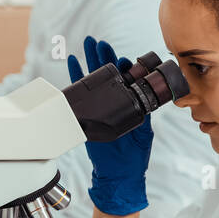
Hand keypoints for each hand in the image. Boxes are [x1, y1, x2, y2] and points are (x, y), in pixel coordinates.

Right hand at [67, 35, 152, 214]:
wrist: (118, 174)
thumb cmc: (133, 156)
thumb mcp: (143, 132)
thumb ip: (143, 115)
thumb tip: (144, 97)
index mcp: (129, 105)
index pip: (125, 81)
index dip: (124, 68)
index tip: (124, 59)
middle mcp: (113, 104)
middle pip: (108, 75)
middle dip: (104, 57)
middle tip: (100, 42)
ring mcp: (99, 109)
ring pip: (94, 80)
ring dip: (90, 61)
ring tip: (89, 44)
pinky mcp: (86, 116)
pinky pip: (79, 94)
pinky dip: (76, 77)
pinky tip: (74, 62)